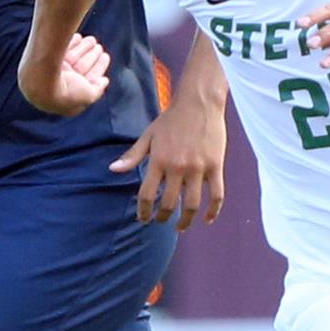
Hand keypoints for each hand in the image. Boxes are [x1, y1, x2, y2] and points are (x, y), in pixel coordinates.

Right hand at [29, 34, 109, 116]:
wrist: (41, 81)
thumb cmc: (65, 92)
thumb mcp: (88, 95)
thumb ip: (97, 89)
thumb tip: (104, 81)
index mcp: (69, 97)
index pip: (86, 81)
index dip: (97, 68)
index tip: (105, 56)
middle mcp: (59, 86)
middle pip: (78, 68)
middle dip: (90, 56)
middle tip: (98, 46)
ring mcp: (49, 73)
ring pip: (70, 59)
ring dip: (82, 48)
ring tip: (91, 40)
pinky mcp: (42, 61)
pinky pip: (59, 52)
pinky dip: (69, 45)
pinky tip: (78, 38)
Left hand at [115, 88, 226, 228]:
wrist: (199, 103)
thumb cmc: (172, 119)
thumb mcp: (149, 135)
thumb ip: (132, 155)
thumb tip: (113, 169)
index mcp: (158, 160)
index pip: (147, 194)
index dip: (143, 211)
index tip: (143, 218)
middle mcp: (177, 167)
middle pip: (170, 204)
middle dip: (163, 218)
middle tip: (161, 221)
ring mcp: (198, 168)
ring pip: (192, 204)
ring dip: (186, 221)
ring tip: (180, 227)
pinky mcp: (215, 166)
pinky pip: (216, 195)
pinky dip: (213, 211)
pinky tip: (207, 219)